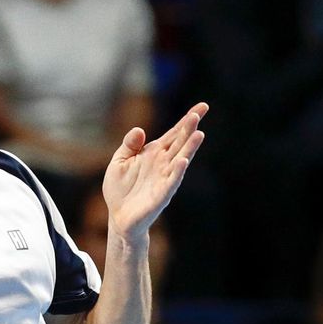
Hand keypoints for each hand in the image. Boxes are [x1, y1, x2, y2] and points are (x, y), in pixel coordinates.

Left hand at [102, 102, 206, 243]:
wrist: (119, 217)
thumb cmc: (120, 189)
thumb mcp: (119, 161)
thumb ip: (129, 145)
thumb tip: (139, 130)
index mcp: (155, 153)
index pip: (174, 133)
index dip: (187, 120)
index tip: (203, 106)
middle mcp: (164, 163)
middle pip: (180, 142)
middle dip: (189, 129)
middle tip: (198, 114)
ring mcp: (164, 179)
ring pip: (181, 160)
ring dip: (190, 148)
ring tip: (199, 134)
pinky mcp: (161, 195)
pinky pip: (171, 182)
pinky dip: (177, 172)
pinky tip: (183, 161)